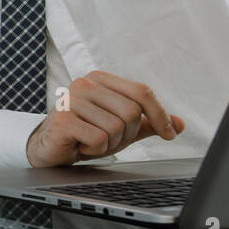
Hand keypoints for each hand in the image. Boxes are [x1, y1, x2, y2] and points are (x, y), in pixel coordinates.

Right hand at [26, 70, 183, 166]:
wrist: (49, 147)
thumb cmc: (84, 134)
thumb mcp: (121, 127)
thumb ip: (148, 123)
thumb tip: (180, 124)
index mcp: (100, 79)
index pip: (141, 92)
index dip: (160, 114)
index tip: (169, 133)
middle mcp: (84, 83)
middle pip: (131, 112)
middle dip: (126, 134)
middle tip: (108, 138)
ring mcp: (71, 100)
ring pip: (116, 128)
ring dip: (109, 143)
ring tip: (91, 140)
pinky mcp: (63, 119)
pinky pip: (98, 139)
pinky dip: (94, 150)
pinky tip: (81, 145)